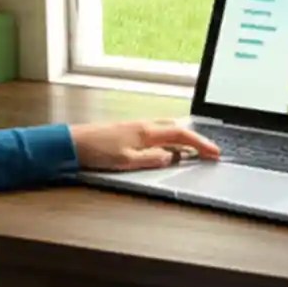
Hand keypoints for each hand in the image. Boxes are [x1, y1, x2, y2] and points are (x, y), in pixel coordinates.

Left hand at [68, 119, 220, 171]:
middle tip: (209, 152)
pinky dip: (170, 138)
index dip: (200, 144)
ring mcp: (137, 126)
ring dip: (183, 138)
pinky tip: (167, 148)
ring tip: (194, 150)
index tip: (215, 153)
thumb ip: (151, 159)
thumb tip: (171, 158)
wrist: (73, 142)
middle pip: (178, 128)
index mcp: (147, 132)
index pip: (181, 136)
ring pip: (168, 129)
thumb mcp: (127, 161)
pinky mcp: (129, 130)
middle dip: (196, 139)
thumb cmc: (97, 151)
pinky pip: (157, 132)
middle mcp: (144, 125)